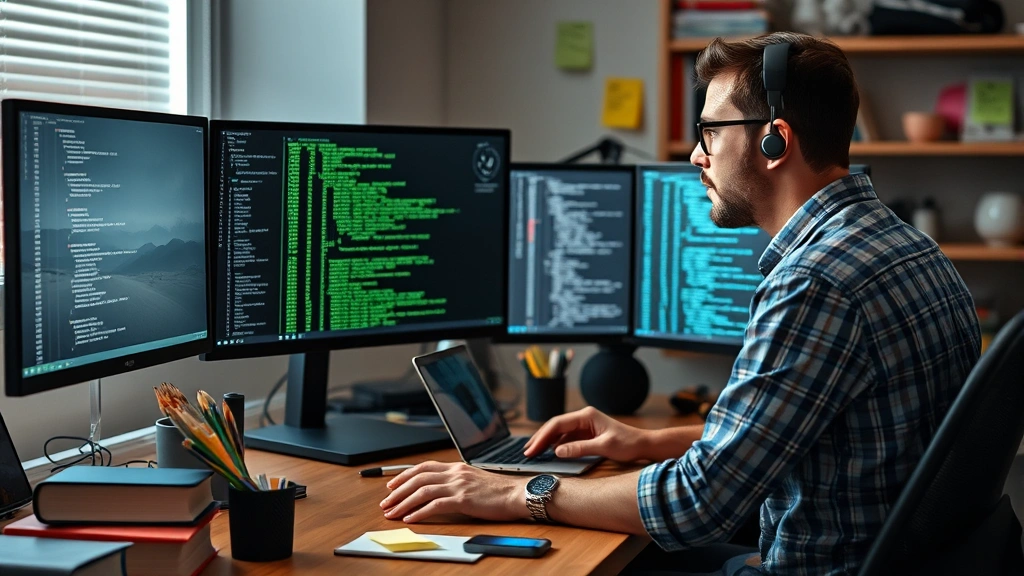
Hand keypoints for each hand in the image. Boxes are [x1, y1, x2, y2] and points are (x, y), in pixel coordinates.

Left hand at [380, 461, 528, 522]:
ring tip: (392, 512)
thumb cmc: (499, 491)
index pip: (424, 467)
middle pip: (418, 478)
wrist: (517, 494)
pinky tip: (410, 518)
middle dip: (398, 490)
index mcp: (457, 467)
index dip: (405, 475)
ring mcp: (458, 485)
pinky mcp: (462, 499)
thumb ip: (458, 481)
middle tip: (386, 501)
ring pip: (422, 491)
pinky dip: (419, 512)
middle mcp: (455, 473)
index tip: (392, 484)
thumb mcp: (474, 479)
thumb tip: (442, 490)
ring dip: (403, 502)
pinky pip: (434, 505)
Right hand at [524, 406, 649, 461]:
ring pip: (560, 432)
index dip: (543, 437)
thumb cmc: (628, 444)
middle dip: (540, 438)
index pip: (558, 424)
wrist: (643, 444)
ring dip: (546, 442)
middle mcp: (584, 417)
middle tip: (527, 451)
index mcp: (586, 416)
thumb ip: (580, 448)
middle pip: (555, 426)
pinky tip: (549, 452)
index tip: (532, 449)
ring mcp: (585, 425)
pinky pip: (567, 438)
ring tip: (534, 452)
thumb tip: (557, 451)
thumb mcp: (604, 447)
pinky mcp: (587, 434)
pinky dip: (556, 445)